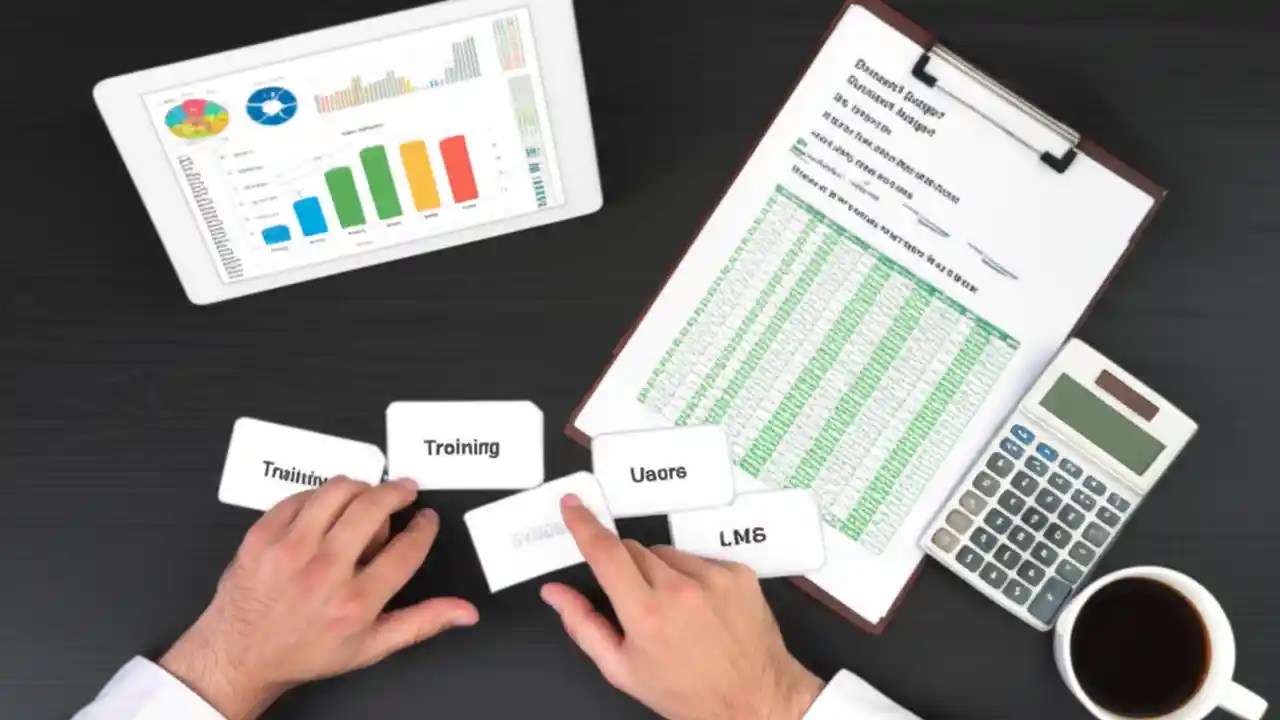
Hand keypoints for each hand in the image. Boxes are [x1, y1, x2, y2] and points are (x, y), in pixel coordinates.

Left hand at [160, 477, 478, 719]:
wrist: (240, 655)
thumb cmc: (304, 651)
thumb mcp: (371, 647)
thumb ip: (422, 622)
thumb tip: (464, 611)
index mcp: (355, 602)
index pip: (406, 548)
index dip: (424, 527)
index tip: (426, 519)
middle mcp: (323, 573)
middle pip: (373, 509)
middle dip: (397, 492)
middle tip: (404, 491)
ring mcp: (289, 551)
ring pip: (337, 492)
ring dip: (361, 487)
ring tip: (367, 495)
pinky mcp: (262, 537)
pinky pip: (301, 497)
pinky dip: (321, 496)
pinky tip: (328, 508)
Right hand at [542, 495, 823, 719]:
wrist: (755, 698)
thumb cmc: (688, 692)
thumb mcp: (623, 670)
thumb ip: (583, 625)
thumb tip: (555, 593)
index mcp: (646, 614)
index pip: (605, 552)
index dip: (583, 524)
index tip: (573, 506)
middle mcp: (680, 590)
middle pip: (633, 550)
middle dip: (625, 568)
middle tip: (639, 603)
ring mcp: (714, 577)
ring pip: (666, 552)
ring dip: (661, 572)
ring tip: (676, 611)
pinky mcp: (738, 572)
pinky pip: (699, 557)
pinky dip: (693, 575)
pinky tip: (702, 607)